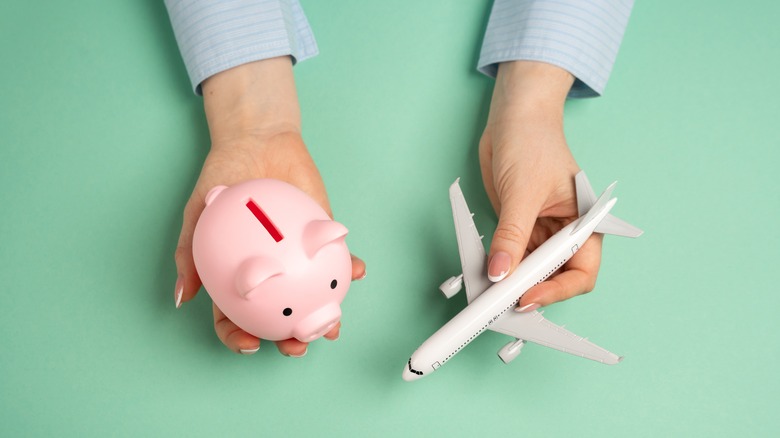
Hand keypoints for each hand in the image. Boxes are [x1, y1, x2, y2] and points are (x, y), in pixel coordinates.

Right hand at [173, 58, 365, 356]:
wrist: (256, 141)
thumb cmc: (224, 178)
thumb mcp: (199, 213)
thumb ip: (190, 254)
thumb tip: (182, 299)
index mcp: (237, 275)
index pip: (236, 317)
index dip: (241, 337)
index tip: (252, 344)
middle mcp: (269, 273)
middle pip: (280, 317)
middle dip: (291, 339)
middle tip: (298, 344)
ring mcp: (297, 258)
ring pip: (313, 297)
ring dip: (325, 316)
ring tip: (332, 325)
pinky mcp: (321, 236)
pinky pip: (338, 258)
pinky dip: (349, 267)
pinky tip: (356, 271)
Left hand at [479, 61, 601, 310]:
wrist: (513, 117)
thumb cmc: (533, 142)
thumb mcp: (522, 192)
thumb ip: (511, 235)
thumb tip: (500, 272)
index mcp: (584, 223)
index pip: (581, 271)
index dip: (557, 291)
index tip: (526, 297)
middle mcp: (565, 233)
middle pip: (555, 278)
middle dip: (530, 290)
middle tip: (500, 302)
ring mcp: (541, 233)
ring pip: (529, 272)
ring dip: (510, 282)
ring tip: (487, 291)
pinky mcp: (519, 229)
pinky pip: (510, 257)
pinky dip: (498, 267)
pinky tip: (484, 271)